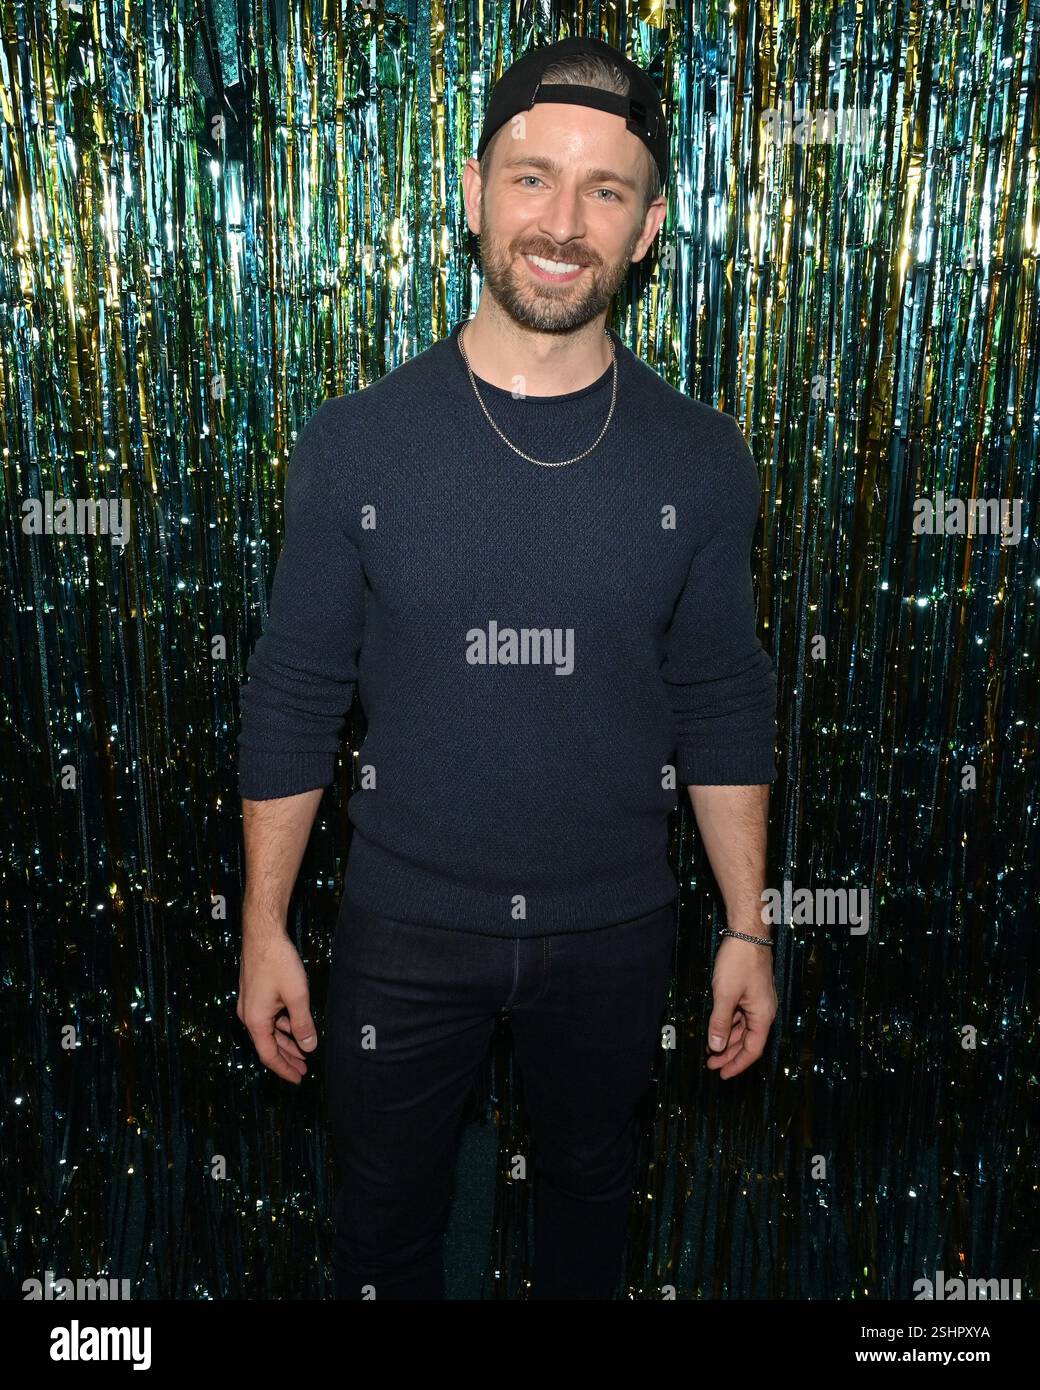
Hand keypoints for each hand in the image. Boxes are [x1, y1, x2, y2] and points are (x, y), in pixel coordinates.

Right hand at [237, 922, 317, 1083]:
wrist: (262, 934)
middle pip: (268, 1045)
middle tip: (304, 1070)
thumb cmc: (278, 962)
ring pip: (269, 1031)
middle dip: (287, 1058)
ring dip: (286, 1042)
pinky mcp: (254, 993)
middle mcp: (249, 1015)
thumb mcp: (297, 995)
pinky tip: (295, 1026)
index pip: (269, 1055)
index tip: (299, 1078)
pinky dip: (282, 1026)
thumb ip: (303, 1023)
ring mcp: (250, 1004)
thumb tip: (309, 1047)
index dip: (284, 1069)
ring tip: (303, 1052)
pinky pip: (268, 1018)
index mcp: (256, 1021)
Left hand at [706, 933, 776, 1078]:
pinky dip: (729, 1025)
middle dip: (729, 1054)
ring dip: (727, 1040)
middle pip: (748, 1042)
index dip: (737, 1064)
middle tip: (711, 1065)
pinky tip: (716, 1028)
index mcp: (763, 1016)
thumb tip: (716, 1047)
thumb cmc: (738, 962)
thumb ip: (720, 1022)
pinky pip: (740, 1016)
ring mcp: (757, 1002)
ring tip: (710, 1050)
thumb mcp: (725, 994)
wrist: (747, 934)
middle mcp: (764, 1012)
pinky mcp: (751, 993)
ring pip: (743, 1029)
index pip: (752, 1050)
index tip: (722, 1074)